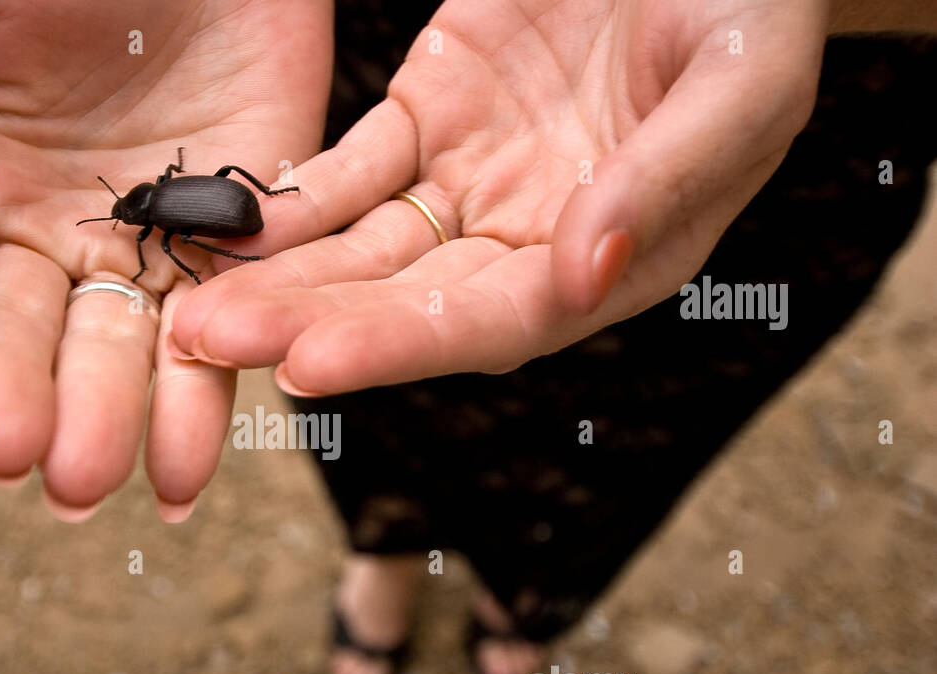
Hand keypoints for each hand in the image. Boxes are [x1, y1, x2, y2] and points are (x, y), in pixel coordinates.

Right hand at [0, 0, 331, 517]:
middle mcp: (43, 235)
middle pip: (22, 329)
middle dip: (14, 390)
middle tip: (8, 452)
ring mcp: (137, 259)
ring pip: (113, 356)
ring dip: (102, 423)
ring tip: (89, 483)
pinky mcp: (225, 268)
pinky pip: (209, 350)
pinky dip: (196, 412)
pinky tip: (181, 476)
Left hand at [170, 0, 829, 394]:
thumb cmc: (752, 5)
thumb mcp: (739, 83)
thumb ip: (664, 182)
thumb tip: (583, 278)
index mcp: (608, 261)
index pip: (493, 323)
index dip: (400, 346)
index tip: (307, 366)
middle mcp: (527, 242)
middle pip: (404, 300)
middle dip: (306, 323)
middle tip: (206, 342)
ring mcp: (472, 185)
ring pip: (360, 249)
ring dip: (277, 278)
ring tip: (190, 306)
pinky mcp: (428, 122)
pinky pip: (347, 173)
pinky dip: (286, 201)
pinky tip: (220, 224)